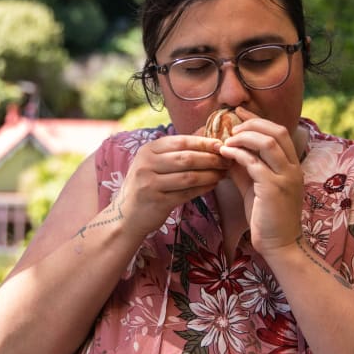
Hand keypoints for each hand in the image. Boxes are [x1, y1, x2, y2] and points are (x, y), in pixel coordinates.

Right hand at [115, 134, 229, 240]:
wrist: (127, 216)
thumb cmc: (145, 186)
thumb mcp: (152, 163)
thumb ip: (174, 152)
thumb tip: (206, 138)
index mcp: (147, 150)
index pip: (180, 141)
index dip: (203, 142)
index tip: (221, 144)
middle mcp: (146, 164)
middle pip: (187, 158)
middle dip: (211, 159)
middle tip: (227, 160)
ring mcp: (150, 184)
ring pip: (189, 176)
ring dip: (210, 174)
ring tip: (223, 173)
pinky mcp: (158, 201)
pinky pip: (187, 193)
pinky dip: (203, 188)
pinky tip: (213, 185)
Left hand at [218, 109, 303, 254]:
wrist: (279, 245)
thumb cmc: (267, 218)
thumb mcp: (255, 187)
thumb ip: (245, 168)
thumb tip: (228, 150)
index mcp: (292, 165)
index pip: (279, 132)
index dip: (258, 119)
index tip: (239, 113)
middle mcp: (293, 168)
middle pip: (276, 131)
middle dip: (252, 124)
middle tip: (231, 128)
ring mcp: (286, 177)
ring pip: (267, 142)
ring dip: (244, 137)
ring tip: (228, 140)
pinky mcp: (274, 188)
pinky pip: (254, 163)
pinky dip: (237, 155)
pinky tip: (225, 155)